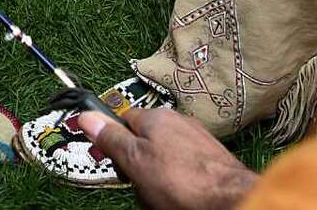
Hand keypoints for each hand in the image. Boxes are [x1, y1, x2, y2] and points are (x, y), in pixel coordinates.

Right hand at [77, 106, 258, 209]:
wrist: (230, 200)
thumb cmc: (180, 181)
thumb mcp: (134, 161)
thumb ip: (111, 137)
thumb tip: (86, 115)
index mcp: (155, 117)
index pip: (124, 120)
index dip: (116, 143)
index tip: (118, 164)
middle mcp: (178, 121)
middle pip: (146, 141)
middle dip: (140, 164)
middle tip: (142, 187)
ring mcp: (198, 139)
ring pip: (165, 156)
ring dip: (159, 176)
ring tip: (164, 197)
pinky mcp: (213, 159)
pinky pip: (186, 167)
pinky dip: (181, 181)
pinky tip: (183, 196)